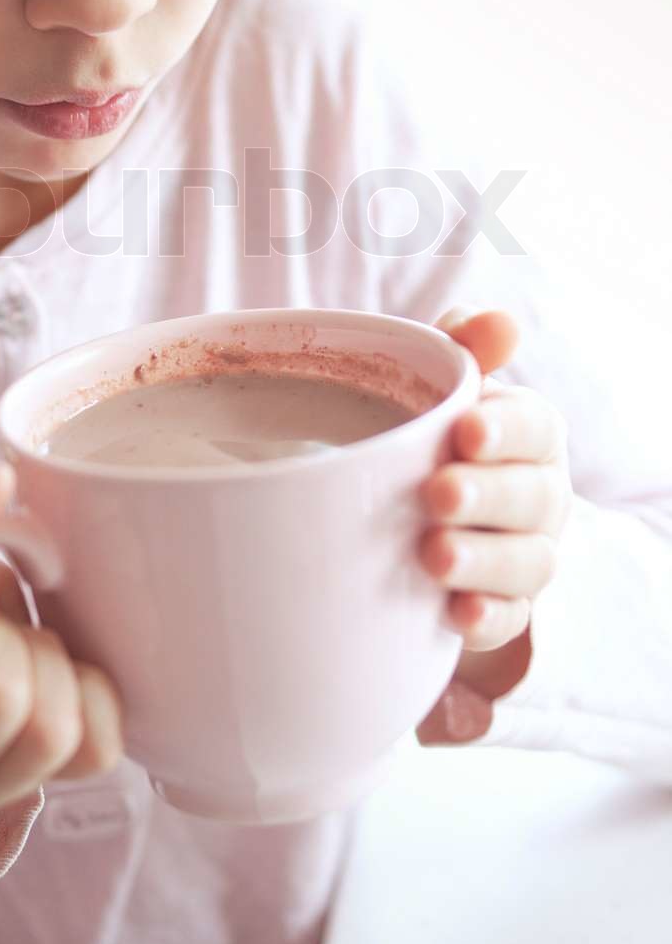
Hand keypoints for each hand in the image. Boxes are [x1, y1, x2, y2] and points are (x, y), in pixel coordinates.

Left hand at [414, 307, 571, 743]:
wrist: (405, 510)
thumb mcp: (436, 383)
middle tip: (437, 493)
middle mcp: (539, 495)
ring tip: (432, 556)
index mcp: (528, 434)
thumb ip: (464, 347)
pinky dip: (485, 618)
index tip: (465, 430)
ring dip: (483, 561)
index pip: (538, 427)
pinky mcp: (502, 608)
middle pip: (534, 497)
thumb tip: (498, 323)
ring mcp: (525, 555)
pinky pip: (507, 620)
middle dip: (488, 495)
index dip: (508, 429)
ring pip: (526, 563)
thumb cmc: (427, 432)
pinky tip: (454, 614)